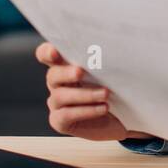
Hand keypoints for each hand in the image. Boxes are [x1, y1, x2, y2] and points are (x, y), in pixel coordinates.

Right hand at [35, 43, 151, 142]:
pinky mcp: (59, 121)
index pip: (45, 54)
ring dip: (85, 94)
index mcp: (64, 65)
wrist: (121, 119)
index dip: (47, 52)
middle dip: (66, 73)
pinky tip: (103, 108)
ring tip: (106, 94)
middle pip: (52, 75)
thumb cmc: (114, 89)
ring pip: (60, 96)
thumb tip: (112, 46)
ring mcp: (56, 102)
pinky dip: (86, 111)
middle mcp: (57, 83)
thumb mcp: (111, 73)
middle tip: (81, 72)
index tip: (55, 52)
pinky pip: (66, 115)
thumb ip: (103, 61)